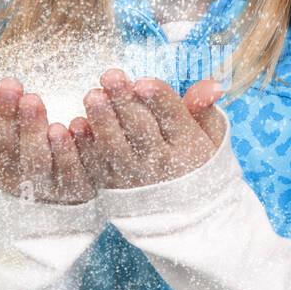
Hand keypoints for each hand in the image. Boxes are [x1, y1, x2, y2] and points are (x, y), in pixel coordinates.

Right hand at [0, 76, 96, 204]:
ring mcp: (45, 186)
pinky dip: (76, 148)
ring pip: (38, 161)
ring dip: (35, 131)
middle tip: (11, 86)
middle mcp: (14, 179)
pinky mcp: (77, 186)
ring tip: (34, 100)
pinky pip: (76, 170)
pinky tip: (76, 124)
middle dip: (8, 119)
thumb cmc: (15, 150)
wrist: (57, 184)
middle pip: (8, 151)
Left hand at [72, 69, 225, 190]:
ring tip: (93, 96)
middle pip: (141, 129)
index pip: (174, 118)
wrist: (185, 212)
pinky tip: (77, 125)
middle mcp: (162, 162)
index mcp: (188, 145)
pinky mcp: (112, 186)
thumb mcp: (210, 134)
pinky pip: (97, 165)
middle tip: (110, 77)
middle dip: (124, 102)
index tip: (143, 82)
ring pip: (116, 148)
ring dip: (102, 121)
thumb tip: (213, 85)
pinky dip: (86, 146)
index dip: (158, 99)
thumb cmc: (196, 160)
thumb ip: (204, 107)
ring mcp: (135, 176)